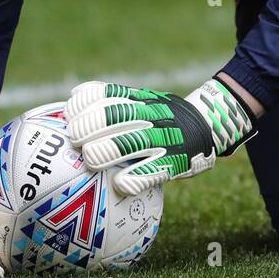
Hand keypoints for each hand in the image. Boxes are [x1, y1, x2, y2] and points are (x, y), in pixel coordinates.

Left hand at [65, 78, 255, 194]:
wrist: (209, 125)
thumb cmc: (162, 117)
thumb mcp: (143, 99)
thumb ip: (114, 99)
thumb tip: (74, 95)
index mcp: (142, 99)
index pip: (109, 94)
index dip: (86, 103)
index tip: (69, 113)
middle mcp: (153, 116)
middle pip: (117, 116)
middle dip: (90, 126)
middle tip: (75, 139)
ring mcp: (164, 139)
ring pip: (133, 143)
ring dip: (107, 151)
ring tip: (90, 159)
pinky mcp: (175, 162)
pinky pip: (153, 172)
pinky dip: (134, 178)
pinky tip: (119, 183)